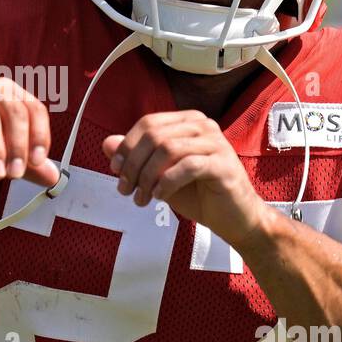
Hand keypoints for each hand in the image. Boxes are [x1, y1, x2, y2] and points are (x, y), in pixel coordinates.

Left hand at [102, 111, 267, 244]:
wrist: (235, 219)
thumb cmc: (198, 195)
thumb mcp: (159, 175)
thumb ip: (136, 158)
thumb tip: (107, 143)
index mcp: (188, 122)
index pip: (148, 124)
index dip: (127, 146)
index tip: (115, 171)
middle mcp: (204, 126)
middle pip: (155, 135)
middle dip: (133, 164)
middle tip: (125, 189)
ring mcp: (216, 143)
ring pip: (168, 149)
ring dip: (147, 176)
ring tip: (141, 198)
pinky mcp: (224, 165)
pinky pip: (188, 166)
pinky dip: (167, 182)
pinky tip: (159, 197)